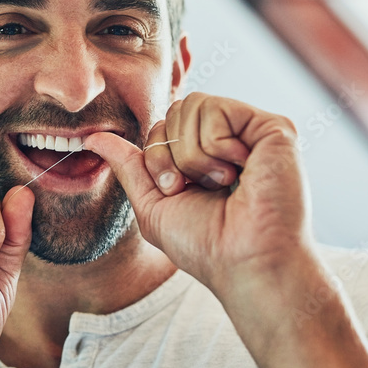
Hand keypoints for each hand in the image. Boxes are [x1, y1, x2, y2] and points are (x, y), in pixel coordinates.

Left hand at [83, 92, 313, 293]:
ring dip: (193, 155)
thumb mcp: (153, 204)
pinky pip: (218, 109)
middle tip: (197, 187)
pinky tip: (239, 173)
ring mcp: (254, 131)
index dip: (158, 158)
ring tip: (222, 183)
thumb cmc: (205, 245)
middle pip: (176, 108)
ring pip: (194, 105)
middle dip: (172, 154)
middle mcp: (232, 137)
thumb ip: (129, 166)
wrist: (243, 263)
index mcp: (208, 153)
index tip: (178, 191)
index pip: (163, 124)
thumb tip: (93, 138)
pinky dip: (215, 146)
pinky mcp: (274, 128)